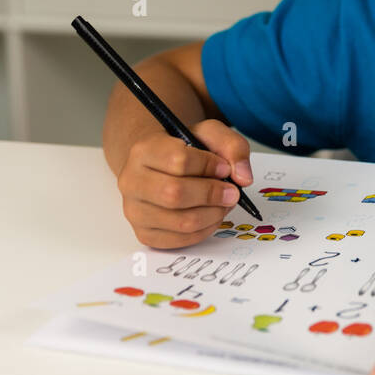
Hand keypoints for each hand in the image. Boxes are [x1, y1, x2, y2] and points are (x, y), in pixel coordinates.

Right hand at [115, 119, 252, 248]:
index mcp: (143, 150)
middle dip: (212, 194)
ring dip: (213, 214)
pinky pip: (180, 240)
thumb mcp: (209, 135)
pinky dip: (205, 230)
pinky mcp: (144, 234)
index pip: (178, 160)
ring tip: (223, 204)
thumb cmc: (184, 151)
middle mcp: (131, 181)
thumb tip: (243, 177)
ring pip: (181, 221)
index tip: (224, 168)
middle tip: (231, 192)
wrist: (160, 167)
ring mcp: (135, 211)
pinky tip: (211, 216)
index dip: (209, 166)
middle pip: (175, 194)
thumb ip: (232, 147)